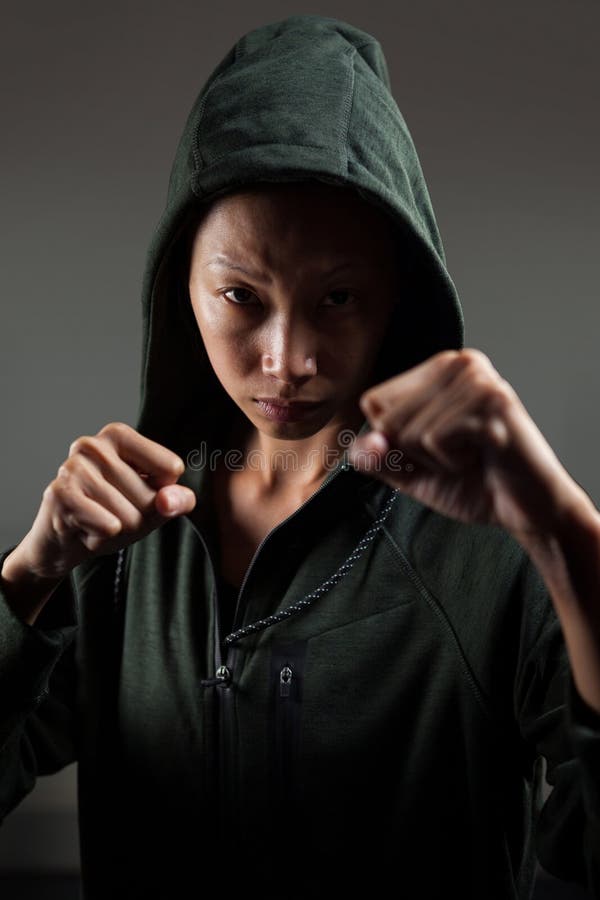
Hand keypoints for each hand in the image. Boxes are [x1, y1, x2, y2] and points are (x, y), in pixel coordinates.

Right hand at [13, 421, 195, 580]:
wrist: (61, 541)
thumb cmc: (109, 514)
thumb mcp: (152, 506)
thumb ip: (175, 500)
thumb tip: (169, 500)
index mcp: (118, 436)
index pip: (171, 468)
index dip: (162, 493)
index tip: (138, 493)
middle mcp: (93, 445)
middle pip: (150, 497)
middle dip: (139, 518)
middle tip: (113, 515)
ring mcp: (73, 468)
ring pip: (130, 517)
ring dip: (119, 531)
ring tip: (97, 521)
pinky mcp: (61, 495)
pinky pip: (109, 526)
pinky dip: (102, 538)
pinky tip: (86, 529)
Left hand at [348, 348, 587, 541]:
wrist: (527, 511)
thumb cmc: (474, 483)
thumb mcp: (409, 471)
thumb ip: (376, 457)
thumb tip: (364, 442)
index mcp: (437, 369)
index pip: (374, 402)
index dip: (393, 441)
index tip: (434, 450)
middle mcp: (458, 363)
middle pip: (387, 417)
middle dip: (414, 453)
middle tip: (457, 456)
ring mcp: (477, 379)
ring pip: (409, 430)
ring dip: (436, 460)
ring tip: (471, 456)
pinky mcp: (491, 401)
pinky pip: (434, 438)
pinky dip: (452, 461)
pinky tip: (482, 456)